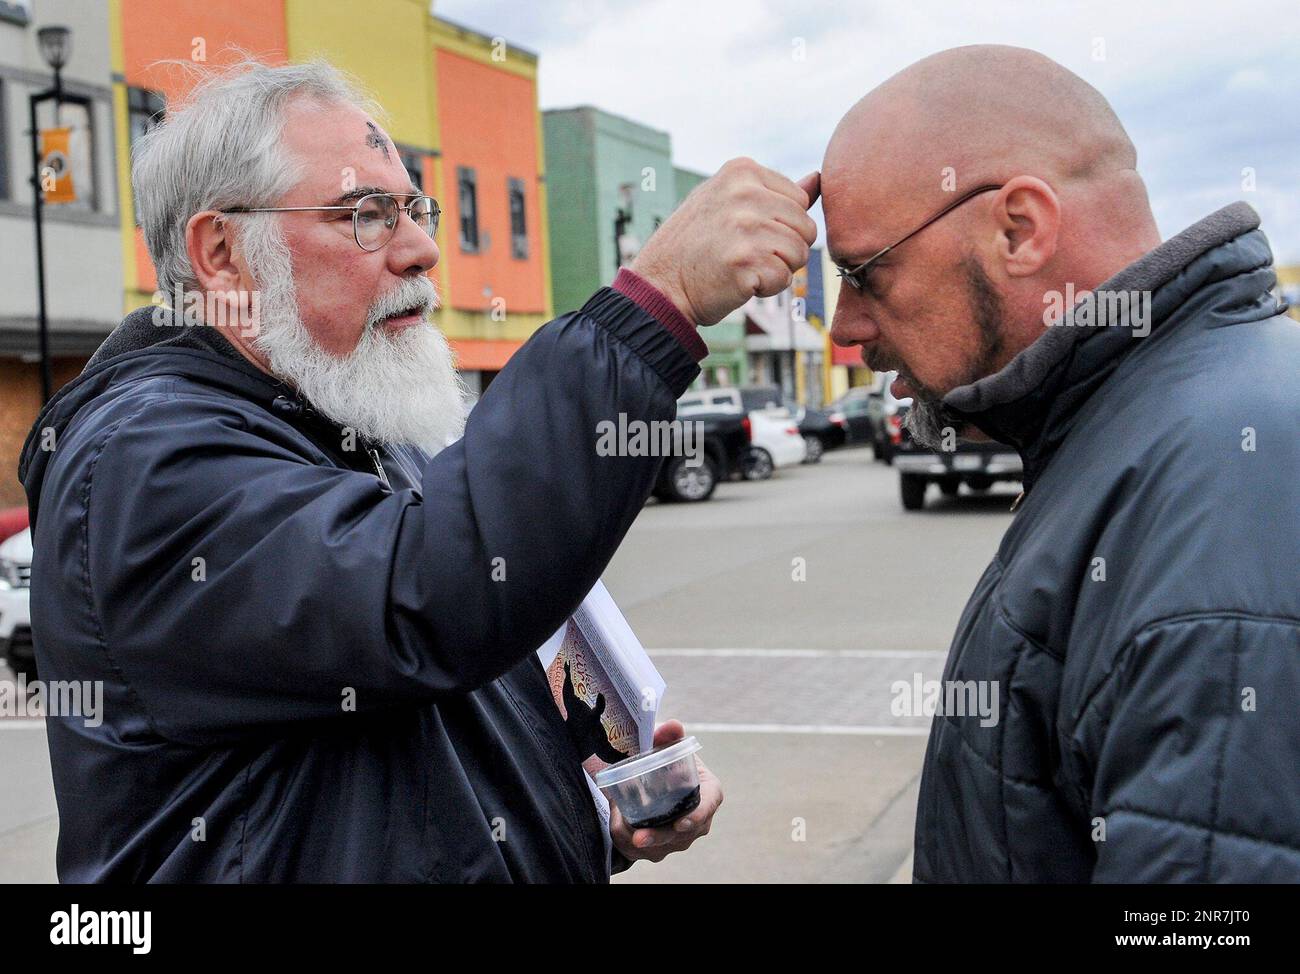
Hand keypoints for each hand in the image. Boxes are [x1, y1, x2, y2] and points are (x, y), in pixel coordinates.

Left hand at [609, 720, 722, 863]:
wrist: (648, 775)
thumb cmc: (662, 758)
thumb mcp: (665, 744)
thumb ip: (669, 734)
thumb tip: (672, 725)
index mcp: (708, 791)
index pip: (709, 804)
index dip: (697, 816)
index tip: (681, 824)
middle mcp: (697, 819)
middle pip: (681, 835)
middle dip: (658, 838)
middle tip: (638, 837)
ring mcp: (680, 837)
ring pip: (660, 847)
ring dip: (635, 839)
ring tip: (616, 822)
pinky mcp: (660, 847)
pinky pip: (644, 853)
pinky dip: (627, 843)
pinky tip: (616, 827)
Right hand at [631, 159, 819, 324]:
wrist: (660, 285)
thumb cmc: (696, 246)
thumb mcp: (729, 204)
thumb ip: (774, 193)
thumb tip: (818, 179)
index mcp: (742, 170)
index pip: (799, 201)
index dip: (780, 226)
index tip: (744, 233)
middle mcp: (744, 193)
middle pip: (805, 228)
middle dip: (783, 250)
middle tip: (743, 254)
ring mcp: (745, 226)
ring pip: (799, 254)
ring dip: (776, 269)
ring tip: (741, 266)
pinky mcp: (746, 260)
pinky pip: (784, 279)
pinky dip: (766, 288)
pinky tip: (737, 281)